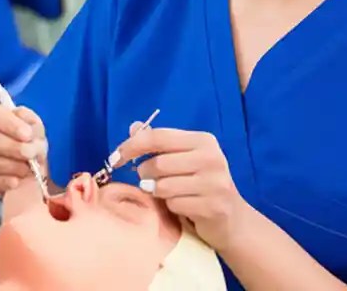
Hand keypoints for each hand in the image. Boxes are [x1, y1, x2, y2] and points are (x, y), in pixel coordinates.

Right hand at [0, 97, 48, 196]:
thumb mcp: (26, 120)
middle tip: (30, 155)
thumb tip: (32, 136)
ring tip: (26, 169)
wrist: (0, 148)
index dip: (10, 124)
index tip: (28, 134)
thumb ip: (31, 123)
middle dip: (13, 148)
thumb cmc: (15, 131)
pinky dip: (0, 182)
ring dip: (9, 167)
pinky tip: (14, 182)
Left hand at [112, 124, 253, 252]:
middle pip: (158, 164)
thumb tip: (134, 127)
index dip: (132, 146)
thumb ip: (158, 143)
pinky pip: (174, 205)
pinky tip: (182, 205)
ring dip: (158, 192)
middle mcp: (212, 158)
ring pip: (163, 186)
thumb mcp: (182, 159)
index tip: (115, 158)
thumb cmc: (200, 184)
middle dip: (145, 175)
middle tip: (149, 181)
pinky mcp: (213, 206)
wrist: (231, 219)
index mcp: (203, 140)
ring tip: (168, 193)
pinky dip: (171, 207)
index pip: (158, 137)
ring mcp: (215, 183)